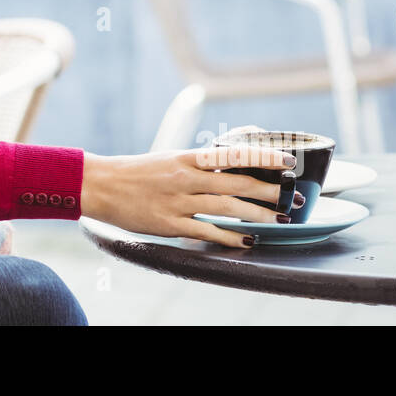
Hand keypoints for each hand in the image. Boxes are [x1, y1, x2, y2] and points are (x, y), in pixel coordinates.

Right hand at [80, 145, 300, 248]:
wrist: (102, 184)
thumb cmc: (139, 172)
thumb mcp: (170, 159)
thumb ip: (199, 164)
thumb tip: (233, 166)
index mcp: (187, 158)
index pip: (233, 155)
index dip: (263, 158)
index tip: (288, 161)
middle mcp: (185, 177)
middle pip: (236, 184)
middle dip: (269, 191)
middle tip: (293, 198)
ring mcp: (178, 202)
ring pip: (226, 208)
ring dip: (257, 215)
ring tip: (279, 220)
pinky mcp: (169, 224)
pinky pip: (206, 230)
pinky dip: (229, 236)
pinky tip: (247, 240)